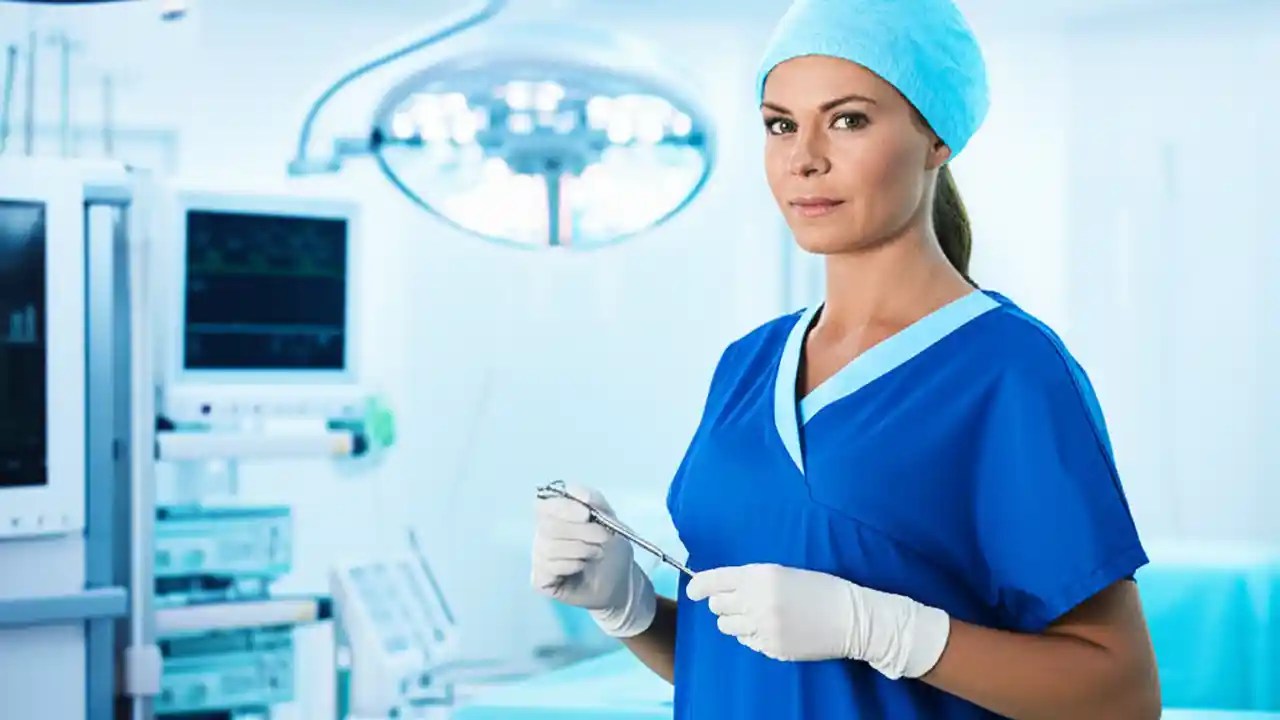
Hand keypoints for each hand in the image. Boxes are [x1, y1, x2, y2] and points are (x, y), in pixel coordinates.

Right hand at [531, 484, 654, 636]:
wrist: (619, 584)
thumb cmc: (611, 548)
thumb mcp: (610, 519)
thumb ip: (595, 501)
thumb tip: (580, 494)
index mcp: (555, 515)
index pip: (545, 505)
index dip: (564, 508)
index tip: (586, 514)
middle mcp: (542, 534)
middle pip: (548, 526)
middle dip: (581, 531)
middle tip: (604, 537)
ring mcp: (538, 557)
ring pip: (550, 547)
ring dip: (581, 549)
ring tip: (598, 553)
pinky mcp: (539, 579)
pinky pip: (549, 567)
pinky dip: (571, 565)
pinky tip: (581, 568)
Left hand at [686, 563, 949, 678]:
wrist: (850, 618)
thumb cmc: (820, 589)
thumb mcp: (785, 573)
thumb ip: (753, 579)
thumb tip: (723, 587)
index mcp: (761, 576)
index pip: (715, 580)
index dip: (699, 586)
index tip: (693, 591)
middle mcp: (757, 601)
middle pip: (718, 606)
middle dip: (723, 603)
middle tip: (738, 602)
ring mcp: (763, 627)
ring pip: (727, 626)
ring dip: (736, 621)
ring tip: (757, 616)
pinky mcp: (771, 648)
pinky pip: (747, 642)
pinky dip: (753, 636)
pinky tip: (772, 628)